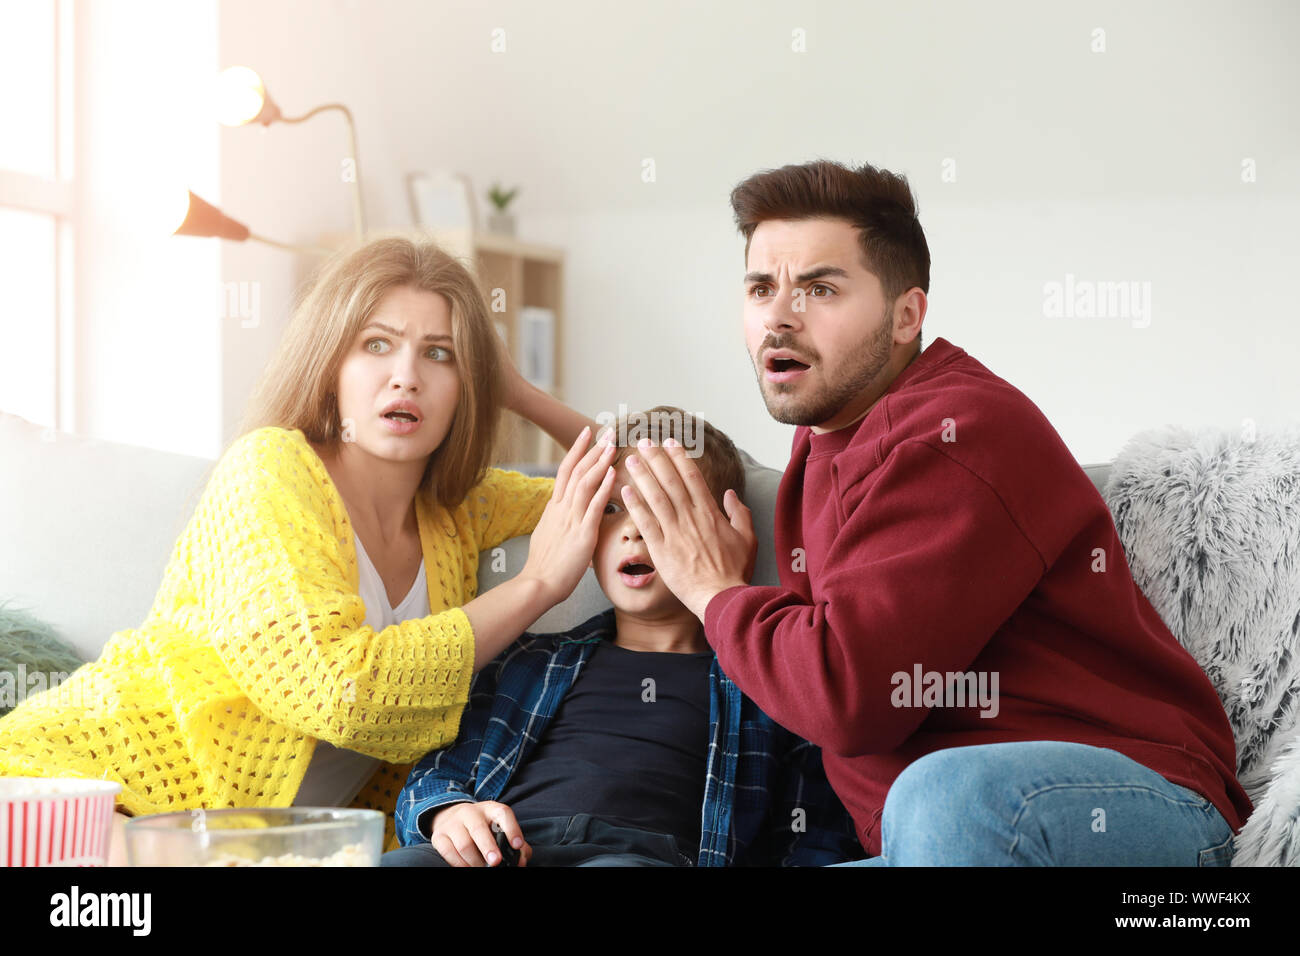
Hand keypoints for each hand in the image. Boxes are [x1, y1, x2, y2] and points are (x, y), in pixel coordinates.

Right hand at [430, 801, 531, 866]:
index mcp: (490, 809)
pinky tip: (468, 868)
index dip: (512, 829)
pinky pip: (449, 852)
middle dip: (488, 847)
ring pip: (463, 844)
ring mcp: (453, 823)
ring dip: (475, 862)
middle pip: (479, 829)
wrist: (451, 816)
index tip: (517, 845)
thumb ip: (515, 842)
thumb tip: (521, 860)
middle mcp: (471, 813)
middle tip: (496, 862)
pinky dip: (460, 864)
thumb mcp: (499, 827)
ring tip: (483, 869)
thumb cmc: (483, 826)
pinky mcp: (439, 835)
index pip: (503, 813)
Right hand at [519, 426, 616, 605]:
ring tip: (612, 445)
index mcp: (554, 508)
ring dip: (599, 462)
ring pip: (585, 483)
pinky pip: (594, 507)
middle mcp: (561, 509)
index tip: (587, 433)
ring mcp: (571, 520)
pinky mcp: (582, 535)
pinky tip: (613, 474)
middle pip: (577, 470)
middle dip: (593, 449)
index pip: (565, 470)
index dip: (576, 450)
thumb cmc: (545, 565)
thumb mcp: (548, 534)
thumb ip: (557, 519)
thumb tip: (561, 511)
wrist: (538, 584)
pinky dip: (603, 488)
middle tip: (607, 430)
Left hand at [621, 438, 756, 618]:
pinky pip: (645, 522)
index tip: (670, 443)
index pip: (692, 477)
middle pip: (671, 481)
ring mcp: (675, 532)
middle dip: (657, 459)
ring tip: (630, 459)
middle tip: (644, 442)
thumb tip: (731, 494)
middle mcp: (691, 517)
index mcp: (710, 513)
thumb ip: (740, 513)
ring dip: (642, 476)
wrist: (722, 597)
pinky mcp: (661, 550)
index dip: (680, 458)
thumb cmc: (735, 571)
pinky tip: (624, 491)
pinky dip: (635, 505)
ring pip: (656, 497)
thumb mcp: (747, 539)